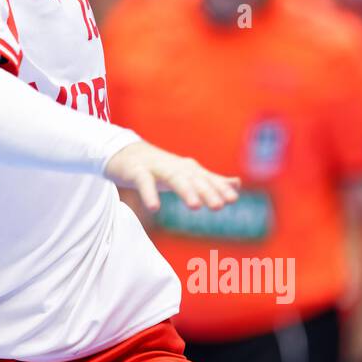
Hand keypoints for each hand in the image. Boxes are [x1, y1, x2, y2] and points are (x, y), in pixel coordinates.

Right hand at [104, 141, 239, 212]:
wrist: (124, 152)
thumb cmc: (159, 168)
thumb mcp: (186, 174)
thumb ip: (211, 181)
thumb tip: (237, 184)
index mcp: (188, 169)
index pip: (207, 179)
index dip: (219, 188)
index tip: (233, 199)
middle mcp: (175, 167)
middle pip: (194, 179)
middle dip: (207, 191)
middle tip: (219, 206)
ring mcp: (156, 168)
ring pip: (173, 178)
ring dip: (185, 191)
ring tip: (195, 206)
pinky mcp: (136, 171)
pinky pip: (144, 182)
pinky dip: (149, 194)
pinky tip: (154, 208)